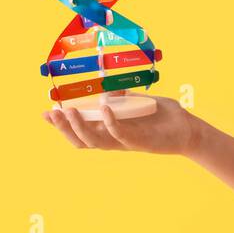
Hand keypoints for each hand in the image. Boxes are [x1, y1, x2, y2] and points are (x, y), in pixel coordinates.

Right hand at [43, 94, 199, 155]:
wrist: (188, 129)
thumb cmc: (163, 116)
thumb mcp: (140, 102)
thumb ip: (124, 97)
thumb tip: (108, 91)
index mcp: (110, 130)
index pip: (81, 131)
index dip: (62, 125)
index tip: (45, 112)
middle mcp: (114, 139)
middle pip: (81, 140)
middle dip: (63, 128)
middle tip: (51, 114)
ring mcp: (126, 142)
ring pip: (95, 141)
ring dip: (80, 127)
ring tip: (68, 112)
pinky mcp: (140, 142)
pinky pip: (120, 134)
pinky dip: (110, 122)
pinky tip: (104, 108)